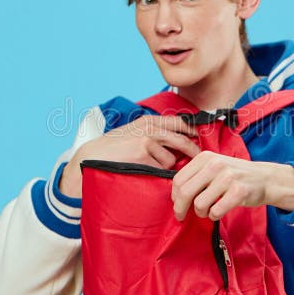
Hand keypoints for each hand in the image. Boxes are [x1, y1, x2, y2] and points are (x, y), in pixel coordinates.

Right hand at [58, 115, 200, 197]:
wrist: (93, 156)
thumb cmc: (115, 146)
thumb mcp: (134, 131)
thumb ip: (155, 132)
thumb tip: (179, 141)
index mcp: (149, 121)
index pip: (179, 122)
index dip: (192, 131)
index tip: (200, 138)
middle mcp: (150, 129)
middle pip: (182, 141)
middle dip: (193, 151)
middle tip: (198, 158)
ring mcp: (147, 142)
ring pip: (170, 160)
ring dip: (164, 166)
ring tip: (147, 166)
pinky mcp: (143, 156)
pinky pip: (160, 170)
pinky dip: (155, 174)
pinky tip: (142, 170)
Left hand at [171, 151, 293, 220]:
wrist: (265, 178)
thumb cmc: (236, 176)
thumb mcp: (215, 166)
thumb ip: (196, 175)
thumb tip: (175, 195)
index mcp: (206, 158)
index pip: (179, 179)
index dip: (174, 196)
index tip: (177, 204)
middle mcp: (215, 165)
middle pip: (185, 192)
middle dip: (180, 208)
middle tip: (182, 216)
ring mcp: (228, 177)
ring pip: (199, 204)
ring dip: (201, 213)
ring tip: (208, 211)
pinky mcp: (239, 191)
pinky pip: (215, 211)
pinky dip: (214, 216)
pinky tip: (218, 212)